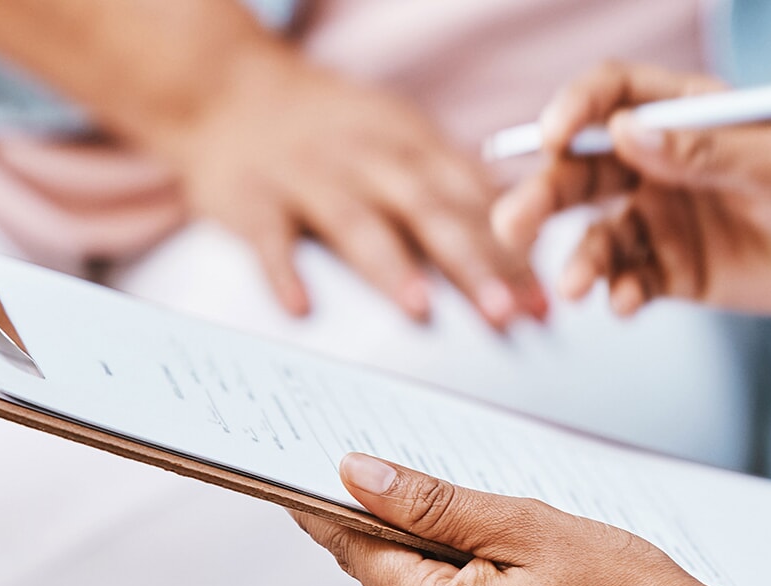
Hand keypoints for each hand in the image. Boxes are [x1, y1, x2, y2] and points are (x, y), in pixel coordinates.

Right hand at [167, 56, 547, 325]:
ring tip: (420, 309)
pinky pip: (268, 235)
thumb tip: (525, 239)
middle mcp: (366, 155)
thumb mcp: (399, 135)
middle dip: (472, 262)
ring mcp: (307, 174)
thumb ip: (454, 183)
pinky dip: (283, 270)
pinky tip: (302, 307)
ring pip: (355, 221)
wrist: (226, 87)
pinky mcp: (249, 196)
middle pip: (428, 211)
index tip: (544, 299)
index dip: (513, 249)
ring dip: (389, 266)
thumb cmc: (330, 127)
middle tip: (506, 314)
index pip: (474, 200)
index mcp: (411, 143)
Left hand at [293, 453, 770, 585]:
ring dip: (404, 521)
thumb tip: (357, 473)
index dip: (314, 497)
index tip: (283, 459)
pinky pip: (442, 584)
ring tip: (403, 469)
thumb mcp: (527, 528)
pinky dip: (439, 544)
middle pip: (372, 558)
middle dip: (358, 504)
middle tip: (341, 445)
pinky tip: (455, 512)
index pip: (350, 544)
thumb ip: (436, 503)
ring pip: (407, 569)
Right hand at [491, 62, 770, 319]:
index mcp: (684, 111)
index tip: (550, 138)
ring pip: (598, 232)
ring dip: (577, 257)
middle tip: (514, 223)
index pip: (610, 96)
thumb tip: (628, 134)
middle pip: (582, 168)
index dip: (573, 110)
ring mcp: (667, 217)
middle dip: (544, 194)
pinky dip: (618, 292)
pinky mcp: (679, 271)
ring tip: (573, 286)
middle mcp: (663, 161)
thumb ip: (702, 153)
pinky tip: (623, 304)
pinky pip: (631, 279)